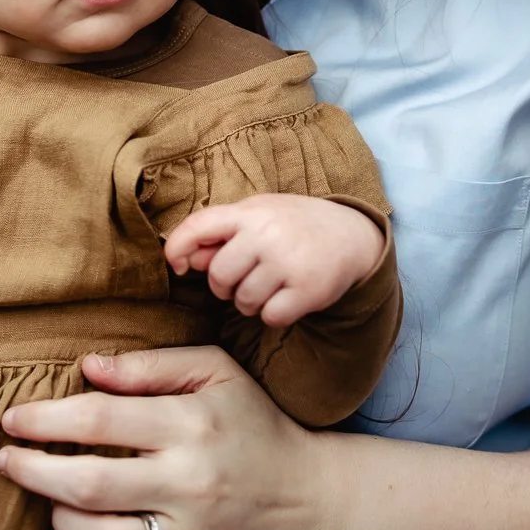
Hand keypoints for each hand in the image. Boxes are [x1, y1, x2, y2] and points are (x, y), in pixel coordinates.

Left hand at [0, 347, 333, 529]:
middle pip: (87, 482)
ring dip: (55, 514)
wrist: (311, 501)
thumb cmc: (255, 425)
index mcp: (192, 424)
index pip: (99, 420)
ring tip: (47, 494)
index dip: (45, 419)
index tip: (14, 418)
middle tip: (7, 458)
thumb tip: (87, 367)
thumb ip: (150, 367)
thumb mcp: (216, 373)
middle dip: (32, 469)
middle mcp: (189, 483)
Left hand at [163, 194, 383, 327]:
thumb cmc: (294, 225)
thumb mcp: (259, 215)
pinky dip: (275, 314)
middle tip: (244, 280)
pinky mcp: (307, 290)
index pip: (197, 227)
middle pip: (219, 276)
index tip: (178, 266)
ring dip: (251, 302)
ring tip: (270, 285)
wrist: (352, 234)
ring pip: (244, 301)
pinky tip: (287, 297)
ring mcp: (288, 262)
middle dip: (224, 287)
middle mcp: (267, 234)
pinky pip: (270, 317)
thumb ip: (223, 234)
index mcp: (249, 212)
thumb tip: (188, 260)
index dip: (177, 249)